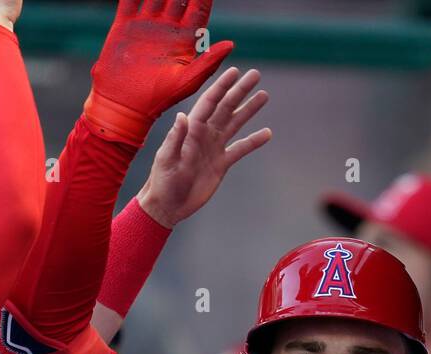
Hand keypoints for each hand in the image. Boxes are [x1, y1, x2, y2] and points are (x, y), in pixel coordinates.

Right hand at [86, 0, 234, 143]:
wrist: (125, 105)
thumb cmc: (160, 99)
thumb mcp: (187, 82)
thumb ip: (208, 63)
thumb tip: (231, 45)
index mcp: (184, 41)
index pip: (198, 11)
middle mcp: (167, 29)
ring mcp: (146, 25)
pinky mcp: (125, 25)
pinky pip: (130, 0)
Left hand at [137, 67, 270, 227]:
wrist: (169, 205)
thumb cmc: (163, 182)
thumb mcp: (167, 160)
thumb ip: (176, 139)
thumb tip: (183, 117)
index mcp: (190, 130)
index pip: (209, 103)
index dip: (222, 86)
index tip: (234, 72)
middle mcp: (204, 134)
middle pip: (225, 107)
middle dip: (240, 91)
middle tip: (256, 75)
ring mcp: (214, 148)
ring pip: (235, 123)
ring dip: (249, 110)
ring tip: (264, 96)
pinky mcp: (221, 164)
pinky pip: (240, 149)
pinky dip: (253, 141)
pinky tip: (267, 133)